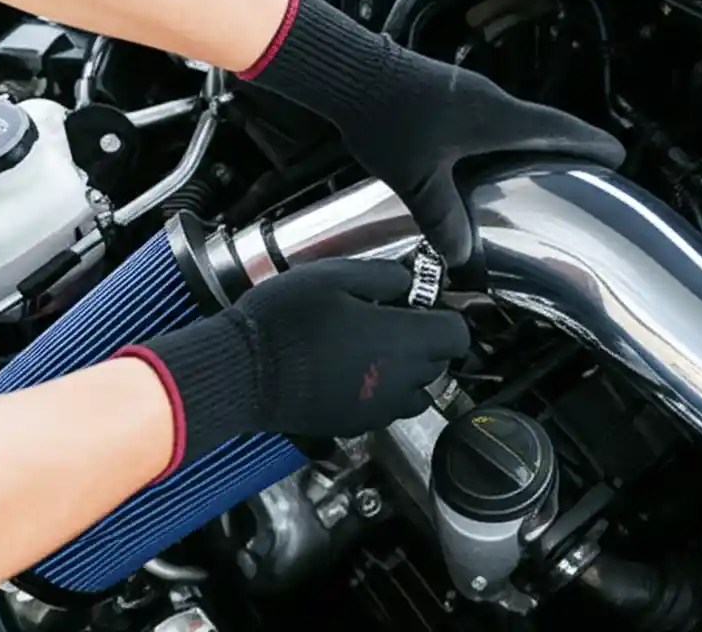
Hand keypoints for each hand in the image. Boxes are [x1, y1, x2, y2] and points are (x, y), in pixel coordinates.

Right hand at [121, 259, 469, 466]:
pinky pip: (385, 410)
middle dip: (425, 341)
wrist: (242, 373)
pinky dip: (379, 392)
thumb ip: (387, 276)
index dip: (445, 316)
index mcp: (404, 341)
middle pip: (440, 363)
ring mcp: (378, 409)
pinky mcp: (355, 425)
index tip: (423, 305)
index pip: (458, 334)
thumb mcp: (337, 276)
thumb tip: (410, 283)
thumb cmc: (285, 321)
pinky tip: (348, 370)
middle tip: (391, 319)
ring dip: (406, 371)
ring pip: (416, 392)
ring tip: (371, 348)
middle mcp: (400, 381)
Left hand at [241, 0, 625, 264]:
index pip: (558, 130)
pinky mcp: (447, 95)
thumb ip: (443, 218)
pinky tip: (486, 165)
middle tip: (587, 171)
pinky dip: (501, 143)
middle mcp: (489, 101)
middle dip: (568, 148)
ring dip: (532, 146)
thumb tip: (462, 256)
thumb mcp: (417, 179)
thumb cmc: (387, 120)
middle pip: (543, 126)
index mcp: (495, 118)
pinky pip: (489, 122)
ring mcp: (468, 95)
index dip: (590, 144)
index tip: (616, 155)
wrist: (351, 76)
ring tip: (542, 174)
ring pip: (514, 124)